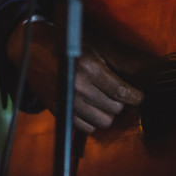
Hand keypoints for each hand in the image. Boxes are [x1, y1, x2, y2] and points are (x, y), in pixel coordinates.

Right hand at [7, 18, 144, 132]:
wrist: (33, 51)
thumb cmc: (68, 47)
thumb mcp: (95, 47)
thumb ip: (118, 62)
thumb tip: (143, 71)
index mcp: (89, 68)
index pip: (120, 91)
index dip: (134, 96)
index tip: (139, 97)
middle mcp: (78, 87)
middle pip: (114, 108)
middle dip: (120, 102)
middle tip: (117, 93)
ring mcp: (67, 101)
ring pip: (102, 122)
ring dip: (107, 113)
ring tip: (104, 101)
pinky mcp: (58, 111)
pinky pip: (85, 128)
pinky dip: (92, 121)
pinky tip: (91, 108)